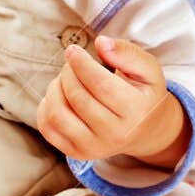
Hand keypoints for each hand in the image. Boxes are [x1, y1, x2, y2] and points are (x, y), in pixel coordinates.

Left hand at [37, 36, 189, 169]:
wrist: (145, 131)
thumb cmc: (143, 94)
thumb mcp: (148, 70)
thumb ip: (128, 53)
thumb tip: (101, 43)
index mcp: (136, 112)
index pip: (100, 85)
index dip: (81, 64)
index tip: (72, 50)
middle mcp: (115, 135)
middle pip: (78, 97)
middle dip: (68, 73)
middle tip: (73, 63)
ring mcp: (94, 148)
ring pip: (58, 115)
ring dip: (55, 89)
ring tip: (65, 79)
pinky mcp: (77, 153)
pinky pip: (48, 128)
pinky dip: (46, 106)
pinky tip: (59, 96)